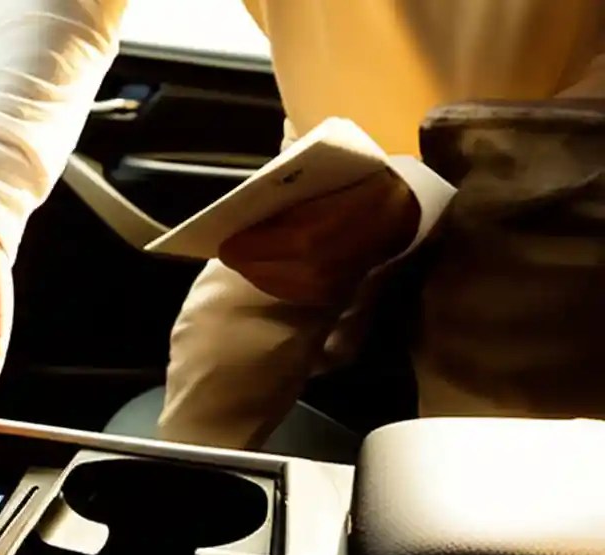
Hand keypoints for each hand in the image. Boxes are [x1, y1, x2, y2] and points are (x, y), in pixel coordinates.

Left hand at [218, 168, 419, 305]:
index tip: (222, 233)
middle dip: (240, 256)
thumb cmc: (360, 185)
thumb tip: (246, 209)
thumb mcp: (317, 180)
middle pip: (253, 268)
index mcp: (306, 235)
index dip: (232, 241)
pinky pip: (288, 292)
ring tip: (248, 255)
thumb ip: (280, 198)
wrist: (408, 214)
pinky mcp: (330, 298)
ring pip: (268, 284)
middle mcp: (311, 268)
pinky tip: (270, 267)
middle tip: (232, 244)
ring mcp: (322, 287)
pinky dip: (275, 279)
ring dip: (255, 270)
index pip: (248, 246)